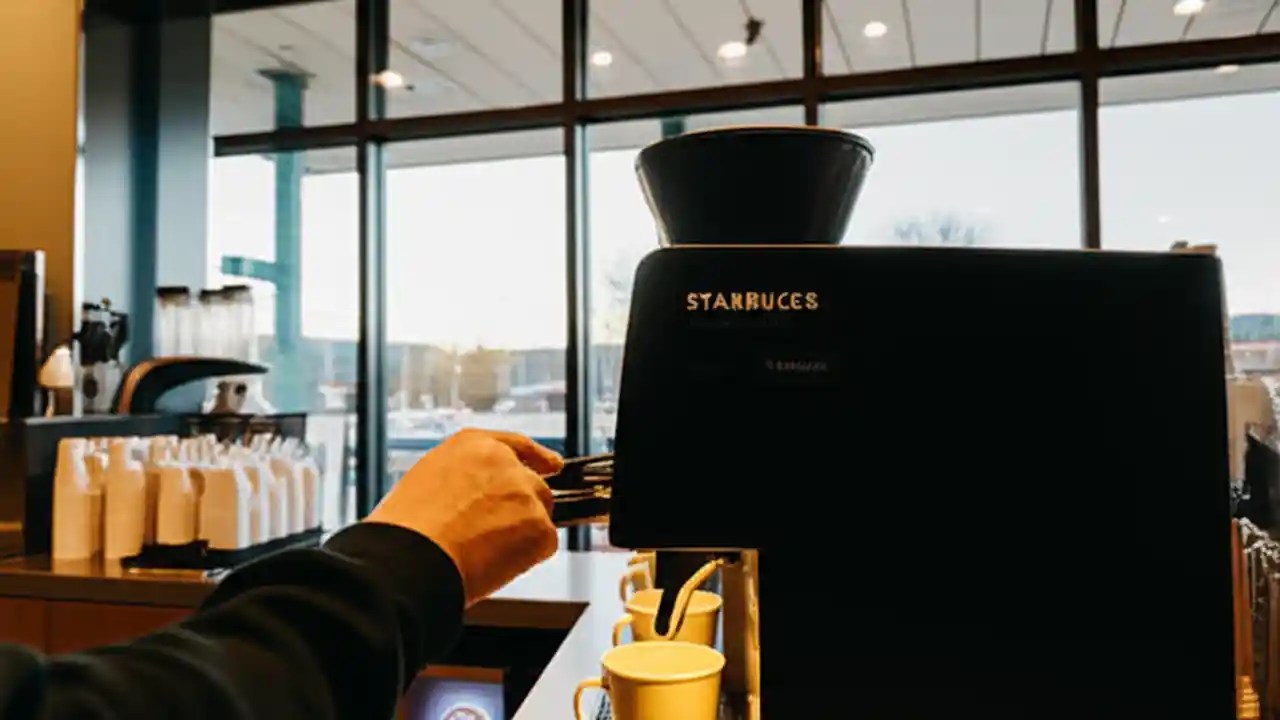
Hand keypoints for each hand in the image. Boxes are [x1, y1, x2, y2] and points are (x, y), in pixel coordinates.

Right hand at [368, 428, 563, 605]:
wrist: (413, 556)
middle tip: (496, 536)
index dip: (537, 457)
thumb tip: (476, 499)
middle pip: (534, 485)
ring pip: (540, 516)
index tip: (552, 464)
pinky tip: (494, 564)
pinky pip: (543, 544)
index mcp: (474, 446)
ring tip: (484, 553)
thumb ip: (464, 480)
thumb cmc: (408, 528)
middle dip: (523, 509)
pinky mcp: (539, 526)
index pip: (517, 445)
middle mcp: (505, 462)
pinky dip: (526, 559)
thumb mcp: (428, 481)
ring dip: (523, 534)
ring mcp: (525, 493)